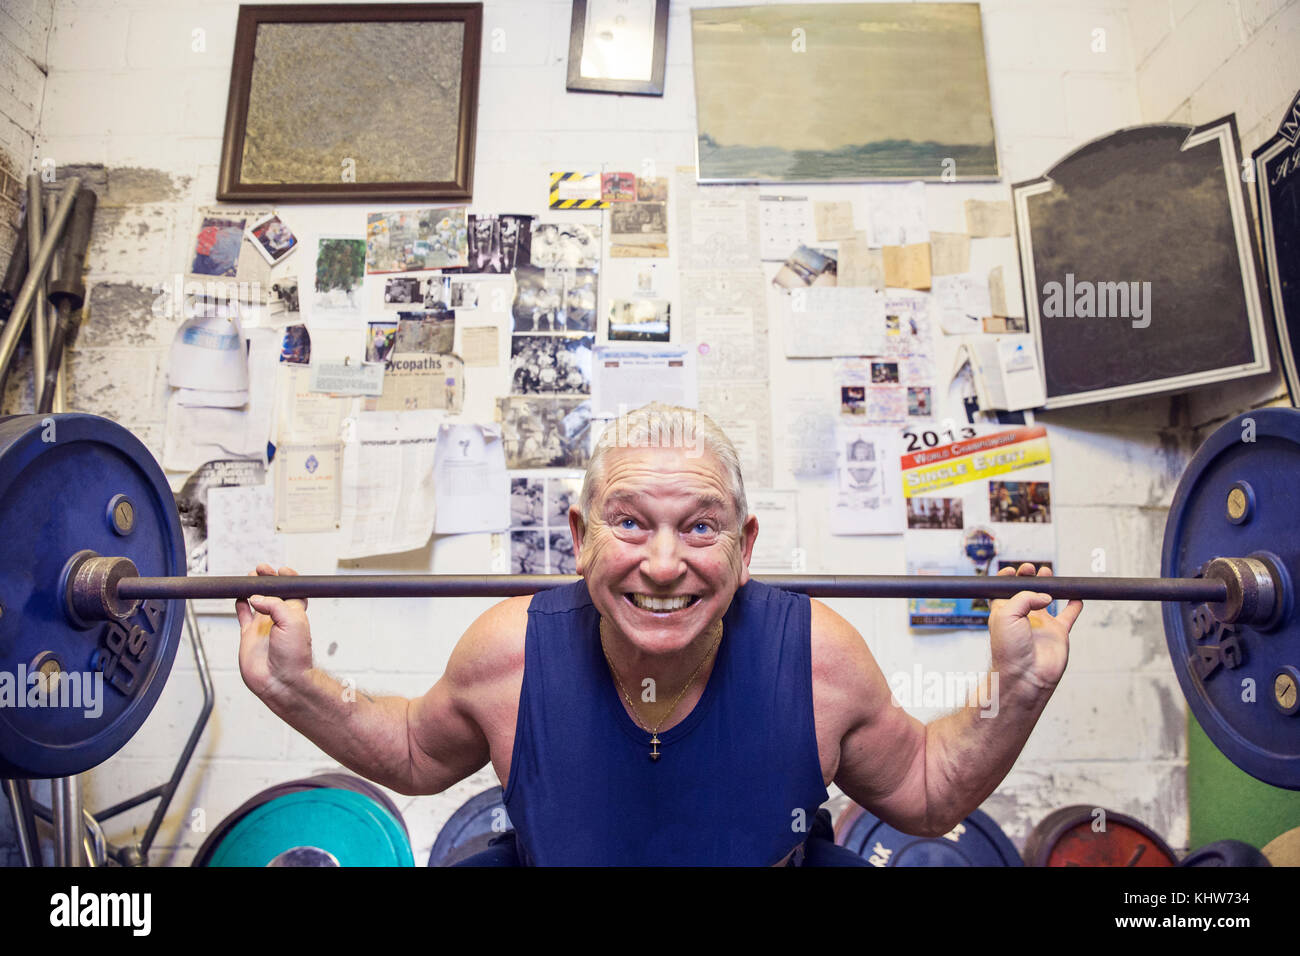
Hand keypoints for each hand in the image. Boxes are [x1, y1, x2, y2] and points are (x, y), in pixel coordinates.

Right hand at [235, 564, 312, 704]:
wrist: (281, 681)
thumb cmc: (294, 656)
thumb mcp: (292, 622)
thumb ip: (275, 605)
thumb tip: (257, 596)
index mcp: (294, 612)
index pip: (292, 589)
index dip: (286, 578)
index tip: (280, 570)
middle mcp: (278, 618)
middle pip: (272, 591)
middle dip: (267, 578)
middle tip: (260, 569)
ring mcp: (263, 626)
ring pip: (257, 600)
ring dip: (253, 587)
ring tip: (249, 577)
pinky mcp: (249, 635)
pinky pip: (243, 614)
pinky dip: (240, 603)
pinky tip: (239, 595)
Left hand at [987, 563, 1080, 694]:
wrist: (1026, 676)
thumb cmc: (1009, 650)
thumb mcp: (1007, 615)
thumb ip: (1025, 597)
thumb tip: (1046, 595)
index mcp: (1004, 612)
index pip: (1004, 590)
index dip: (1008, 578)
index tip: (1013, 569)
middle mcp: (1022, 617)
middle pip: (1027, 590)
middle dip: (1029, 576)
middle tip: (1032, 568)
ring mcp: (1041, 624)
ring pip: (1047, 598)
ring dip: (1049, 585)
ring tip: (1048, 572)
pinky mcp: (1058, 632)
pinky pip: (1069, 614)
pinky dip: (1074, 605)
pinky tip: (1076, 596)